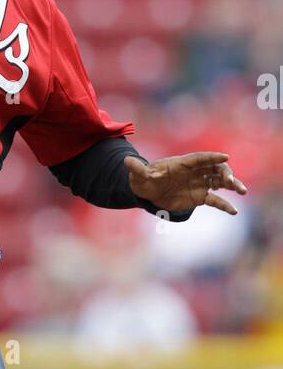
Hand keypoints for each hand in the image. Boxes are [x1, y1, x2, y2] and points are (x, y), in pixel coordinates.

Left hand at [125, 151, 246, 215]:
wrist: (147, 193)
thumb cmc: (143, 180)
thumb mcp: (139, 175)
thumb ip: (137, 169)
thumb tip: (126, 161)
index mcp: (182, 163)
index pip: (200, 158)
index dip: (212, 157)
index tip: (225, 157)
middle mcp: (194, 172)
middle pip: (214, 168)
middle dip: (225, 172)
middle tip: (231, 181)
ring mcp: (198, 183)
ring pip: (219, 181)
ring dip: (232, 184)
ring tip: (242, 191)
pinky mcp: (199, 197)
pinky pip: (215, 200)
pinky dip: (224, 205)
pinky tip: (234, 211)